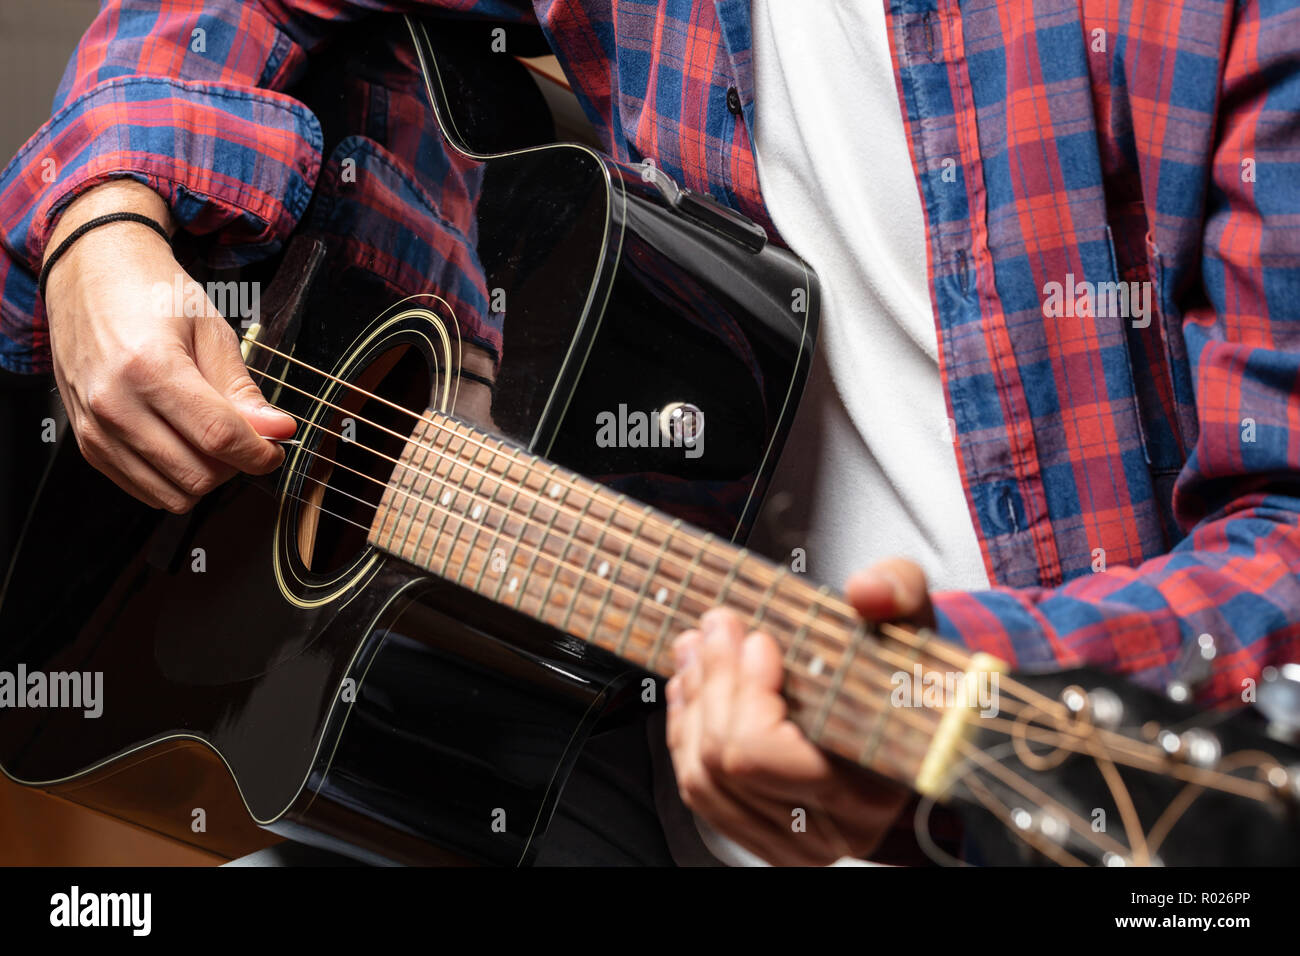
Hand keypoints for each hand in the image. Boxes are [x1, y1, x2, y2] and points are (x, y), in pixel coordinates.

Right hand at [42, 181, 293, 511]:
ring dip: (205, 477)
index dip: (259, 453)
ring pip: (171, 494)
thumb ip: (242, 390)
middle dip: (234, 465)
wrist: (90, 273)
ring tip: (210, 438)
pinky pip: (144, 490)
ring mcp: (95, 427)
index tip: (276, 448)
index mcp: (149, 367)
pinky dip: (173, 479)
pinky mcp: (87, 443)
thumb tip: (279, 431)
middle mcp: (114, 403)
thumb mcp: (211, 331)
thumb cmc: (151, 294)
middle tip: (244, 437)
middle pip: (196, 475)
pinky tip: (182, 444)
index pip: (218, 437)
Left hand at [665, 557, 932, 864]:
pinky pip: (703, 795)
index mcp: (874, 783)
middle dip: (714, 683)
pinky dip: (687, 735)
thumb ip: (899, 591)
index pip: (767, 754)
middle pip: (726, 764)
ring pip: (703, 781)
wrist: (919, 721)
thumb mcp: (916, 618)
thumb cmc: (909, 673)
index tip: (758, 640)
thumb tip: (867, 591)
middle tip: (717, 626)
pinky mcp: (767, 837)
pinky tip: (692, 689)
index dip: (747, 692)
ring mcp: (796, 842)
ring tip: (697, 649)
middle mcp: (833, 827)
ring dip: (693, 705)